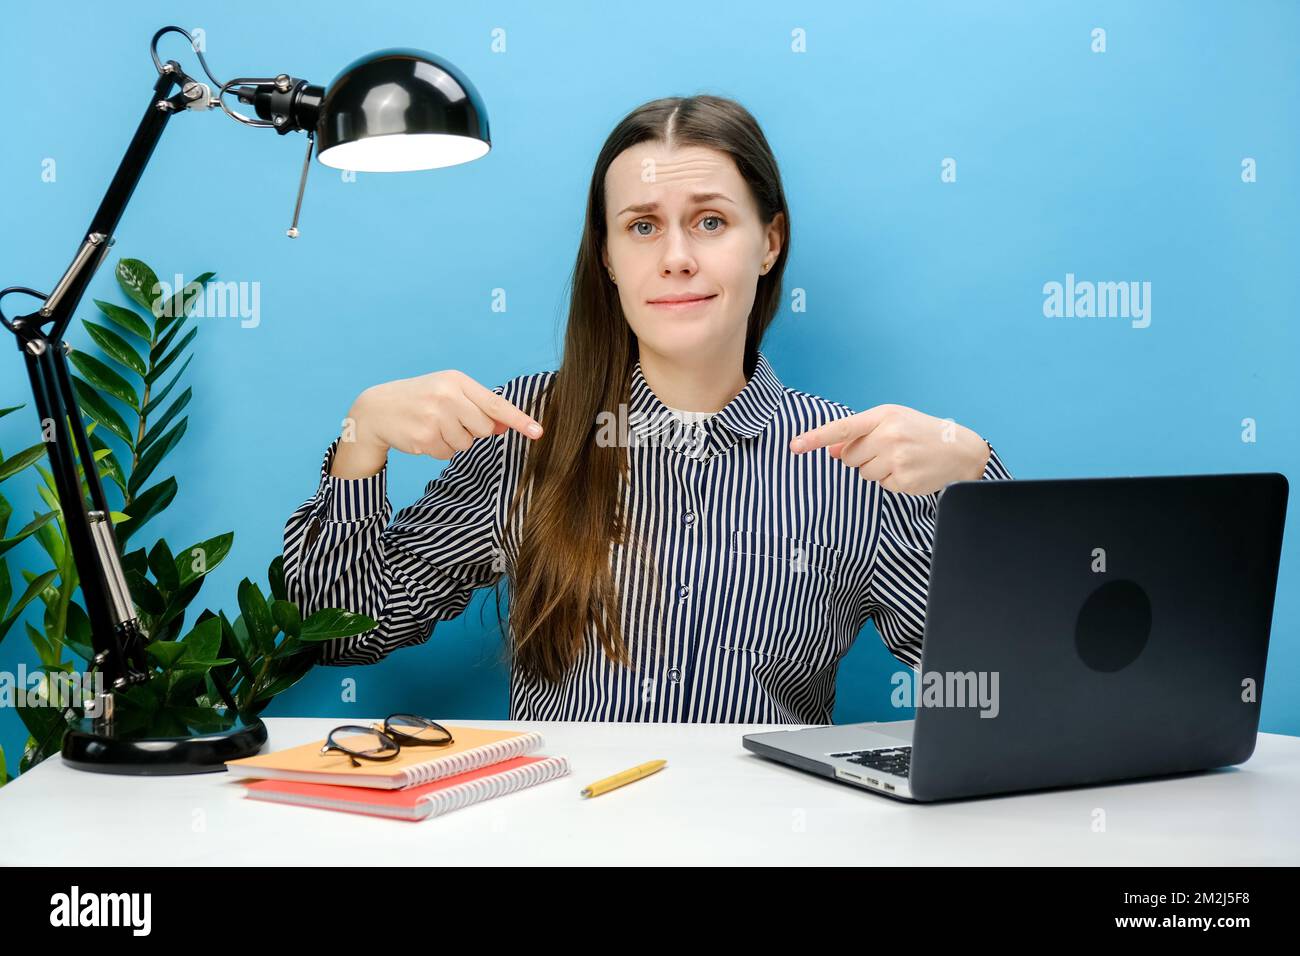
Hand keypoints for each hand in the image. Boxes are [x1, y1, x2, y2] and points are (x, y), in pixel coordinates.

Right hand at [332, 370, 542, 477]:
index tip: (538, 432)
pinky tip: (423, 435)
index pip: (496, 404)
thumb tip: (505, 427)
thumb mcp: (449, 394)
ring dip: (453, 441)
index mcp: (457, 381)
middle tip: (449, 420)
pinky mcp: (424, 438)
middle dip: (472, 431)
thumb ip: (478, 408)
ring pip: (466, 444)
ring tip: (432, 426)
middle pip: (484, 429)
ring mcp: (434, 417)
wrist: (377, 409)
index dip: (519, 420)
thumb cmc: (420, 399)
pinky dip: (438, 449)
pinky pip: (447, 454)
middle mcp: (447, 396)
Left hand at [789, 403, 988, 494]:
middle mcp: (890, 436)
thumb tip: (831, 450)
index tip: (796, 445)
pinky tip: (908, 470)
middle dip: (861, 456)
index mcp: (884, 416)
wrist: (960, 450)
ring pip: (863, 473)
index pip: (842, 428)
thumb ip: (860, 433)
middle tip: (886, 449)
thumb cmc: (920, 431)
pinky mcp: (904, 480)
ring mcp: (897, 460)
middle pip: (849, 457)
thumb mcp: (892, 421)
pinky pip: (881, 485)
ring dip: (875, 469)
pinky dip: (890, 480)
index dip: (816, 438)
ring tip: (900, 459)